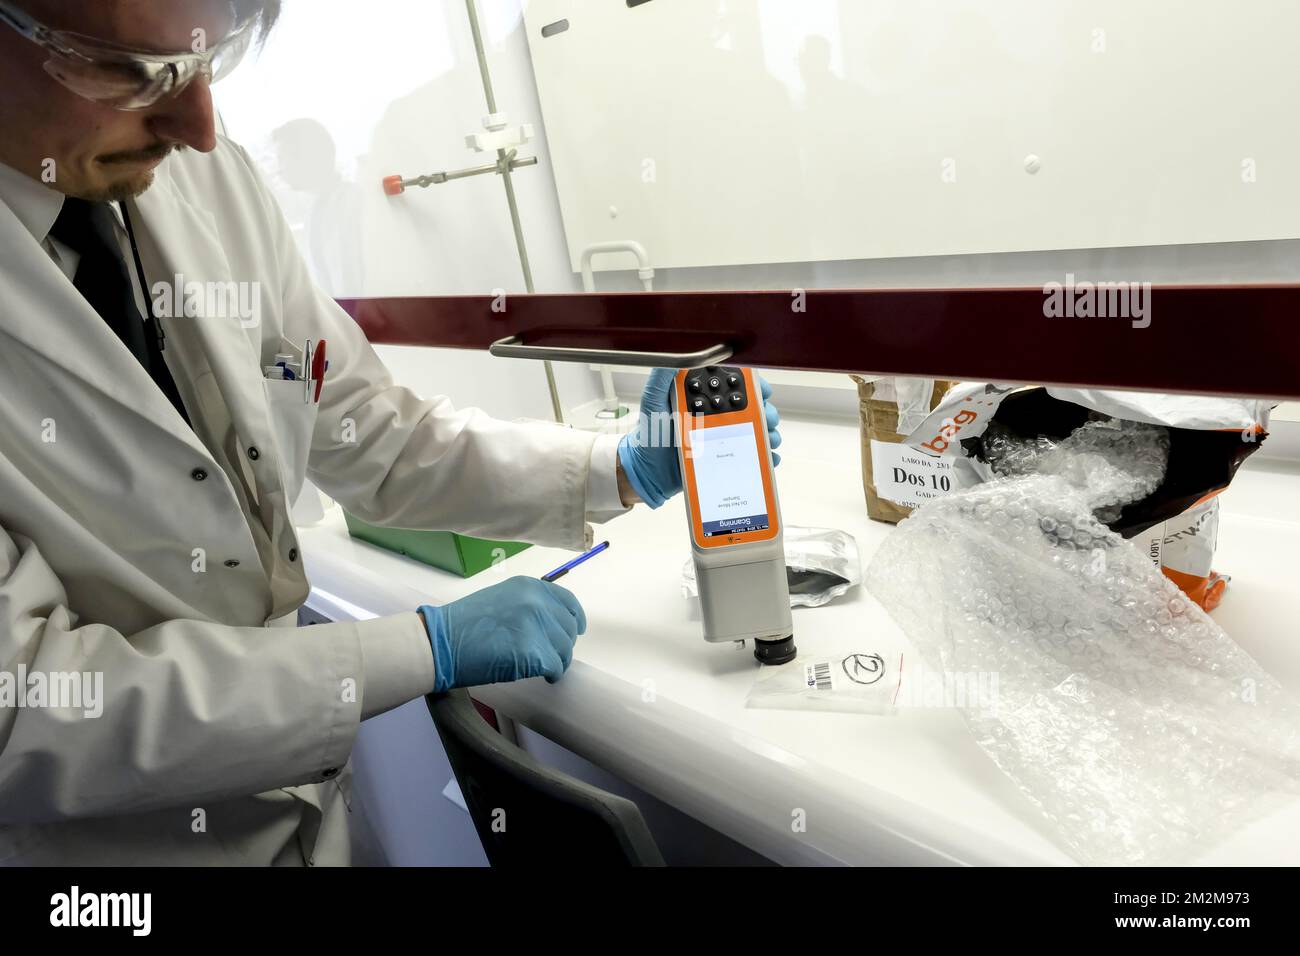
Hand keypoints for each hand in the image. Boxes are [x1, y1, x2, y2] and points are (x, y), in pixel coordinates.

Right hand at [418, 576, 586, 690]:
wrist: (440, 643)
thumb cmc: (464, 626)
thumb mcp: (501, 600)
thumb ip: (527, 606)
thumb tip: (551, 624)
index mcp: (528, 586)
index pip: (567, 602)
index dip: (574, 619)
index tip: (576, 630)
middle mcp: (536, 601)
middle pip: (568, 629)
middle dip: (561, 645)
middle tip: (547, 656)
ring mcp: (535, 625)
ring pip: (564, 649)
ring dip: (556, 661)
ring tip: (541, 668)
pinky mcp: (533, 651)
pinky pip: (555, 667)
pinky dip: (551, 674)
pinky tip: (541, 676)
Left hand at [616, 368, 781, 507]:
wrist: (647, 471)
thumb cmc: (649, 435)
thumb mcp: (653, 403)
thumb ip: (660, 380)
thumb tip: (673, 358)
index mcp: (704, 399)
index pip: (735, 385)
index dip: (753, 385)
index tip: (763, 390)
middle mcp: (717, 416)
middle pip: (753, 408)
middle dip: (766, 411)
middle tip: (767, 418)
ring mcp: (724, 438)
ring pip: (756, 431)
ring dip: (768, 433)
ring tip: (769, 439)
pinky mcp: (726, 459)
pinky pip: (751, 457)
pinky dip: (765, 457)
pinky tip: (768, 458)